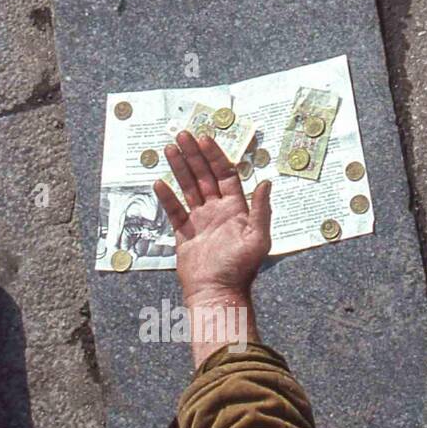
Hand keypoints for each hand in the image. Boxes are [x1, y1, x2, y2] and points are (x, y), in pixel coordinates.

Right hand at [153, 131, 272, 303]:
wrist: (216, 292)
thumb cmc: (240, 269)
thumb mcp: (257, 238)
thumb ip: (261, 210)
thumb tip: (267, 182)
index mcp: (236, 209)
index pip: (225, 174)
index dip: (215, 155)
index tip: (205, 138)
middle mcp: (217, 211)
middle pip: (204, 176)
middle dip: (193, 154)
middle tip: (182, 134)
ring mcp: (200, 221)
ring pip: (188, 188)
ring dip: (179, 168)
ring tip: (169, 148)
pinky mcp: (184, 233)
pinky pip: (174, 211)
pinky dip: (167, 197)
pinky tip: (159, 182)